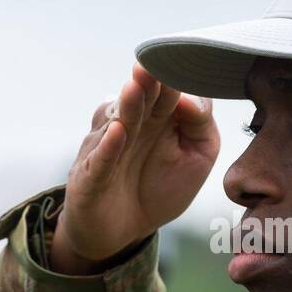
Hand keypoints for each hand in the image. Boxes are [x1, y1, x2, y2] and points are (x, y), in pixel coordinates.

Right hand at [51, 63, 217, 273]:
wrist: (124, 230)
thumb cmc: (161, 186)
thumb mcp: (197, 156)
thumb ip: (201, 124)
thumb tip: (190, 97)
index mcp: (157, 116)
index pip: (167, 90)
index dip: (173, 77)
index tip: (184, 61)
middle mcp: (130, 125)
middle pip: (140, 100)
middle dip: (147, 82)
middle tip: (153, 63)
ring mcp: (107, 148)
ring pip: (118, 123)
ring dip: (128, 106)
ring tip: (135, 87)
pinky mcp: (91, 176)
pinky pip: (100, 160)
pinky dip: (108, 147)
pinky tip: (118, 133)